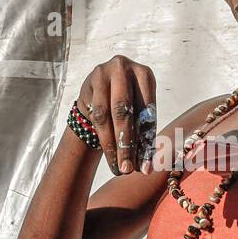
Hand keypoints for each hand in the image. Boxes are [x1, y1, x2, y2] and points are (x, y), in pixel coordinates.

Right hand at [77, 55, 156, 176]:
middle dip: (127, 144)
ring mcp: (104, 73)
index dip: (146, 142)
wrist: (99, 92)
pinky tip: (110, 156)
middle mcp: (124, 68)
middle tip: (128, 170)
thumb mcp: (139, 115)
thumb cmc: (126, 106)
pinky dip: (104, 139)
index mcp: (145, 75)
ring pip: (107, 116)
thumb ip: (144, 137)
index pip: (147, 112)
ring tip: (119, 167)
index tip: (145, 168)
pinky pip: (96, 115)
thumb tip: (147, 169)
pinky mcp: (90, 82)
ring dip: (113, 145)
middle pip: (125, 111)